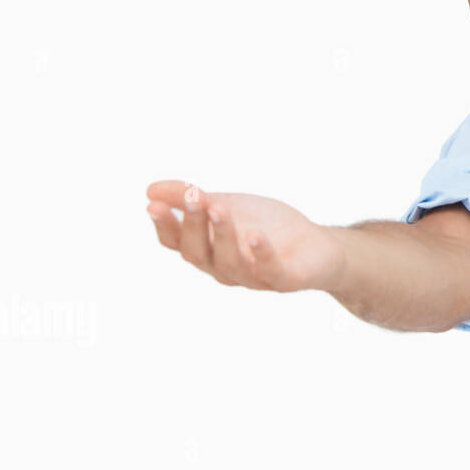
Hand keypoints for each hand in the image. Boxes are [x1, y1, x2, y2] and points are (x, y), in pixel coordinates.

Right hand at [146, 181, 344, 291]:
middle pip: (199, 254)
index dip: (164, 226)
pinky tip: (254, 235)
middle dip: (193, 226)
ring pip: (230, 263)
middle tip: (192, 198)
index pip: (177, 244)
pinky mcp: (286, 279)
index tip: (153, 204)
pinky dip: (261, 253)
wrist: (318, 245)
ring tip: (219, 209)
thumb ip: (194, 199)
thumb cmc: (268, 226)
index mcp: (208, 251)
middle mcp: (225, 269)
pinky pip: (271, 271)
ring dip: (222, 235)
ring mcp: (255, 277)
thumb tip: (151, 189)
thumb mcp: (229, 206)